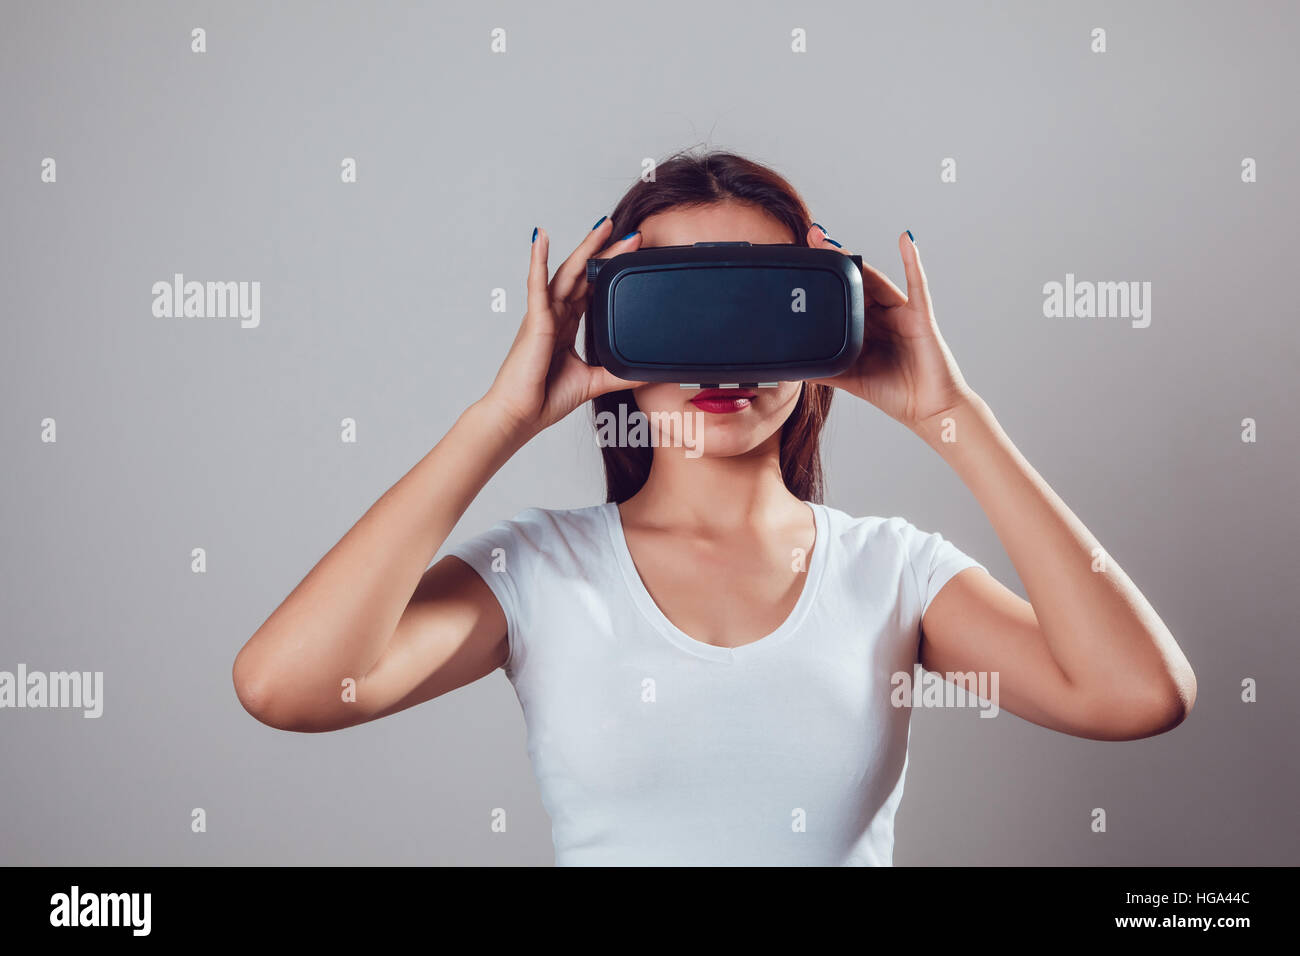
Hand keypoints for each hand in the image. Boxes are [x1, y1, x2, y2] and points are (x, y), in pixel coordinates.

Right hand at [481, 220, 645, 437]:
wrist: (521, 416)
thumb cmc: (545, 399)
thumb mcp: (594, 382)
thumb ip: (619, 374)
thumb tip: (649, 373)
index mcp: (565, 325)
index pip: (592, 288)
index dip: (610, 270)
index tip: (633, 253)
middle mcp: (554, 315)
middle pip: (583, 274)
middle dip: (606, 252)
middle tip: (631, 233)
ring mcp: (543, 315)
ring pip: (566, 273)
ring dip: (584, 248)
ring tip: (602, 225)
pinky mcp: (533, 321)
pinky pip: (537, 285)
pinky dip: (538, 260)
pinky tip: (542, 238)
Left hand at [805, 225, 975, 429]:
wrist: (929, 410)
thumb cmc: (894, 393)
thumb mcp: (850, 379)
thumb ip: (825, 369)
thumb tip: (791, 366)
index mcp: (863, 329)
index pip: (840, 297)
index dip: (823, 279)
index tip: (801, 258)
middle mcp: (880, 316)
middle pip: (855, 282)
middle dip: (834, 259)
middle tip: (810, 237)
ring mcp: (900, 313)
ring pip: (876, 280)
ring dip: (857, 258)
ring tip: (833, 240)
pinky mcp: (920, 316)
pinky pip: (917, 283)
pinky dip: (912, 261)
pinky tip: (905, 240)